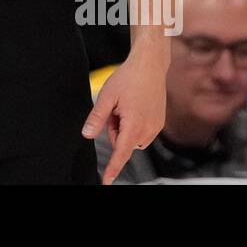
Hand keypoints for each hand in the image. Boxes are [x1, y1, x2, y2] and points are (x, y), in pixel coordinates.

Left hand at [82, 43, 168, 184]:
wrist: (149, 65)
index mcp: (134, 125)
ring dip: (124, 127)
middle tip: (115, 108)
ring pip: (132, 138)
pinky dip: (133, 124)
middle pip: (123, 143)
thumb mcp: (106, 97)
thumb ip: (97, 118)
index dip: (113, 169)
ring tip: (125, 105)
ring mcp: (155, 126)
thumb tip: (87, 134)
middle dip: (115, 129)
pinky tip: (133, 106)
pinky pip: (141, 131)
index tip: (106, 181)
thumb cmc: (129, 78)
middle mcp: (148, 129)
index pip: (121, 153)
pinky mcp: (159, 122)